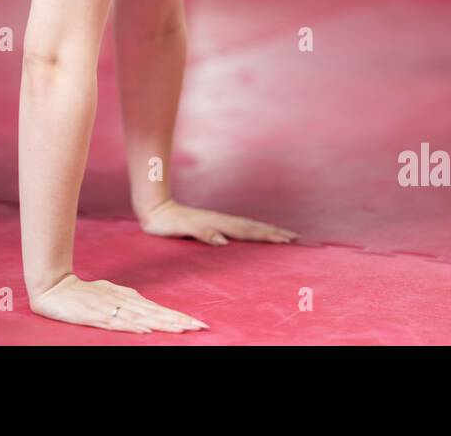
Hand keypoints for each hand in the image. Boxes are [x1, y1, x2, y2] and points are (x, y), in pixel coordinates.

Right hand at [30, 274, 209, 333]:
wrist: (54, 287)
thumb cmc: (83, 293)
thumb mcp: (110, 295)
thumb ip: (128, 301)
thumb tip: (148, 312)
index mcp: (128, 299)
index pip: (158, 310)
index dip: (178, 317)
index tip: (198, 323)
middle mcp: (123, 303)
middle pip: (155, 314)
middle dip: (178, 321)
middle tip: (201, 327)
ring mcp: (109, 308)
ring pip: (142, 318)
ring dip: (162, 324)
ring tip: (182, 329)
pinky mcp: (95, 315)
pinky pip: (117, 322)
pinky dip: (133, 326)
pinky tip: (146, 330)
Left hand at [137, 199, 299, 245]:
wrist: (156, 210)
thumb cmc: (168, 223)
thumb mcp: (183, 229)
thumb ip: (203, 233)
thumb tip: (223, 241)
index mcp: (219, 224)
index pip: (249, 231)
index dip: (268, 235)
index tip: (287, 239)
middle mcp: (222, 221)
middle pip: (254, 227)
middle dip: (274, 232)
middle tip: (295, 237)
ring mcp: (219, 221)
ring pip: (248, 226)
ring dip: (266, 230)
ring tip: (282, 234)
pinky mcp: (213, 224)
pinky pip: (239, 228)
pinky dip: (252, 230)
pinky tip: (255, 233)